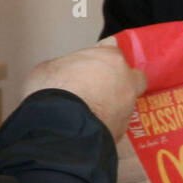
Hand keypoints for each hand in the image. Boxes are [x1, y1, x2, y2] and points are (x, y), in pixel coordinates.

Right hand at [21, 38, 146, 138]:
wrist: (59, 127)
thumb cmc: (53, 92)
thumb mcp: (48, 68)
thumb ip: (66, 66)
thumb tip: (64, 72)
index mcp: (110, 59)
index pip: (113, 50)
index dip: (101, 59)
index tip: (91, 65)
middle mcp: (125, 81)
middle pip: (134, 78)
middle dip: (122, 82)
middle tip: (102, 88)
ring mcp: (127, 108)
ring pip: (126, 104)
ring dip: (113, 106)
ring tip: (90, 113)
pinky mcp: (122, 132)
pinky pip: (116, 125)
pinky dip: (105, 125)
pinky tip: (89, 128)